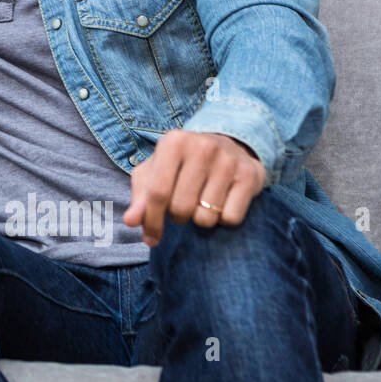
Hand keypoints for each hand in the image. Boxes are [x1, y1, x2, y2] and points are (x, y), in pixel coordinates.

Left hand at [122, 130, 266, 246]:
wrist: (229, 146)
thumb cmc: (182, 164)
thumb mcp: (156, 172)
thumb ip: (140, 197)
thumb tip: (130, 222)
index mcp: (174, 142)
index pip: (157, 193)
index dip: (151, 221)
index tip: (150, 239)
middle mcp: (202, 147)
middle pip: (180, 209)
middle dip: (177, 217)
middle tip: (182, 208)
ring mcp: (228, 161)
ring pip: (205, 217)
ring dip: (200, 219)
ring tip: (202, 203)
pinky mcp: (250, 176)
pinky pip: (230, 219)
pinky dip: (223, 220)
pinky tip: (222, 203)